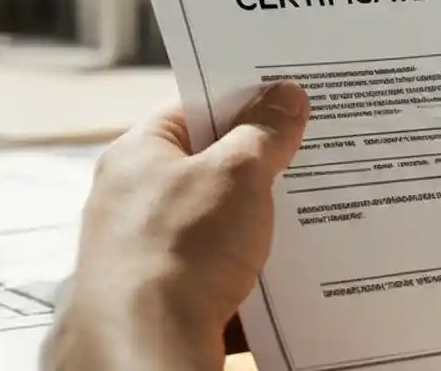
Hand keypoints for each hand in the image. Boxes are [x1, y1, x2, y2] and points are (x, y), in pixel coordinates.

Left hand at [43, 81, 309, 370]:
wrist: (146, 346)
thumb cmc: (181, 248)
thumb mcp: (237, 174)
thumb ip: (265, 132)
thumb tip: (285, 95)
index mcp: (137, 155)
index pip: (193, 110)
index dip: (241, 103)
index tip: (286, 102)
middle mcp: (132, 200)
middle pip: (208, 169)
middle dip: (259, 169)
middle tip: (308, 157)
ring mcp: (144, 253)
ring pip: (216, 227)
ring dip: (257, 227)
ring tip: (307, 217)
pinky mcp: (162, 299)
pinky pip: (216, 275)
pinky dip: (249, 275)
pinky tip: (287, 275)